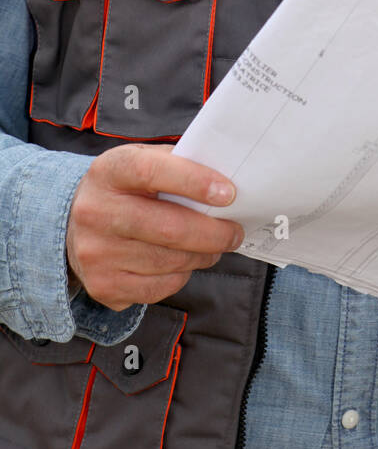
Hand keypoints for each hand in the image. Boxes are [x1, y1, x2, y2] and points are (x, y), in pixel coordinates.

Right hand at [66, 143, 244, 311]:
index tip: (228, 194)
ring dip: (202, 256)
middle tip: (234, 233)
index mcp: (110, 171)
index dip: (194, 182)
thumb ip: (178, 164)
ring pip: (169, 261)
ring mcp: (96, 252)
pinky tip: (184, 264)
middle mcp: (96, 212)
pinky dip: (181, 276)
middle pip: (168, 228)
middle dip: (213, 233)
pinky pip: (158, 287)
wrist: (72, 222)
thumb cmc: (125, 188)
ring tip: (214, 247)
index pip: (152, 171)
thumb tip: (225, 186)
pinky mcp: (102, 285)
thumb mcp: (142, 161)